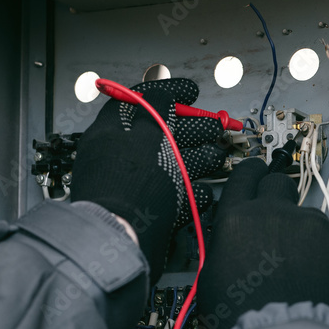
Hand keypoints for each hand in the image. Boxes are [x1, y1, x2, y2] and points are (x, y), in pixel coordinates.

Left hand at [71, 78, 225, 282]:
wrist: (122, 237)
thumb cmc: (127, 184)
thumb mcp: (145, 131)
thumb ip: (155, 107)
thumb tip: (162, 92)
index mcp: (111, 134)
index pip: (139, 101)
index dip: (167, 91)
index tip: (191, 91)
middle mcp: (121, 159)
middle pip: (162, 134)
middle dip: (192, 128)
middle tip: (214, 128)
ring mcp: (135, 187)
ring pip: (172, 166)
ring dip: (198, 159)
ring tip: (217, 158)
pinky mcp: (148, 213)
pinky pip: (173, 198)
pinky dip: (191, 194)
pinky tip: (203, 192)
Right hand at [198, 158, 328, 328]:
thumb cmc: (245, 321)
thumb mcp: (212, 279)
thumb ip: (226, 247)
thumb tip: (233, 242)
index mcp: (239, 220)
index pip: (245, 176)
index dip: (252, 173)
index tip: (258, 172)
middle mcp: (277, 213)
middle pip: (281, 184)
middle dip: (280, 199)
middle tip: (281, 226)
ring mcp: (316, 225)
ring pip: (312, 221)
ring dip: (308, 240)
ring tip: (304, 277)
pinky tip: (325, 285)